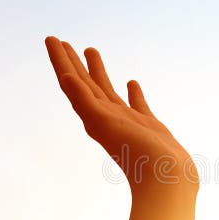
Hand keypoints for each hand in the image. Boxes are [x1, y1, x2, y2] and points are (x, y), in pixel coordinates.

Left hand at [45, 37, 196, 198]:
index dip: (60, 61)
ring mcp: (127, 122)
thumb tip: (65, 77)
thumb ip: (85, 102)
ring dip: (98, 71)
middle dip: (72, 63)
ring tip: (91, 50)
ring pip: (108, 91)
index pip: (72, 82)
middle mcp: (106, 117)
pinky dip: (132, 93)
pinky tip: (131, 83)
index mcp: (93, 115)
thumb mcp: (106, 125)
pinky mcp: (148, 127)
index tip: (51, 38)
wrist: (167, 181)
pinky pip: (136, 104)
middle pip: (85, 84)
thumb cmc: (137, 155)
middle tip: (63, 41)